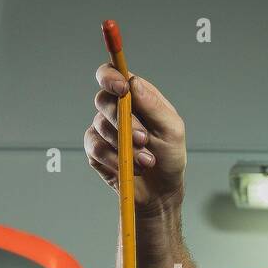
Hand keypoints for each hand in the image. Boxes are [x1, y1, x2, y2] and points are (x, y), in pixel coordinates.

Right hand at [85, 64, 186, 210]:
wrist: (160, 192)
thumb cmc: (169, 157)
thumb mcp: (172, 130)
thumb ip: (154, 106)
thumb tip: (133, 83)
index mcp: (135, 96)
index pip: (112, 75)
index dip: (110, 77)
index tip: (121, 89)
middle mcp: (116, 109)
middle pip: (103, 100)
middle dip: (123, 120)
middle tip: (143, 139)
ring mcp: (103, 129)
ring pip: (100, 126)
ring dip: (125, 145)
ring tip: (146, 161)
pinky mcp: (95, 151)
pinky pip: (95, 148)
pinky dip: (114, 159)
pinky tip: (131, 168)